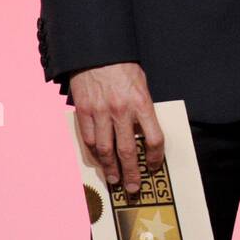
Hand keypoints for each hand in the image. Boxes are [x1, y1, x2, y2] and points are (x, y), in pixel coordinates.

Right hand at [69, 62, 163, 194]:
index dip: (156, 156)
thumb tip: (143, 135)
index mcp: (141, 103)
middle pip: (127, 151)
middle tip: (133, 188)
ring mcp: (100, 113)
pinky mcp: (84, 112)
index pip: (153, 138)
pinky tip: (99, 161)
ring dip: (110, 169)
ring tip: (114, 180)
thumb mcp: (142, 85)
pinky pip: (89, 140)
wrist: (97, 51)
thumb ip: (142, 109)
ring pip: (105, 150)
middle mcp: (121, 111)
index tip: (155, 166)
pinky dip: (94, 154)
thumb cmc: (122, 67)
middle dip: (131, 173)